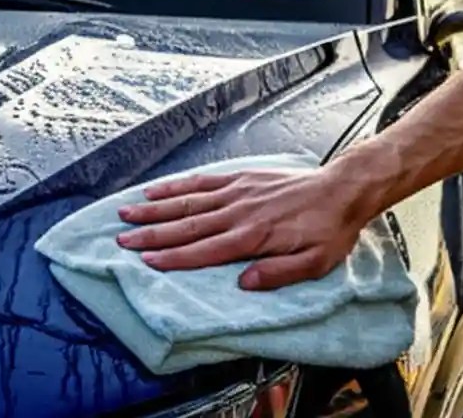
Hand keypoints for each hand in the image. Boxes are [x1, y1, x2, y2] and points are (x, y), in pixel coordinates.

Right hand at [115, 161, 383, 290]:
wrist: (341, 190)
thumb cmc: (328, 231)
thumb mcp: (315, 263)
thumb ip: (278, 274)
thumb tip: (243, 283)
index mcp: (253, 237)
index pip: (204, 250)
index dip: (174, 257)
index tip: (147, 262)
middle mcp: (239, 212)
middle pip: (187, 225)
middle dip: (152, 234)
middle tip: (122, 241)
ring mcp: (237, 192)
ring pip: (188, 201)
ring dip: (155, 209)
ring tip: (126, 214)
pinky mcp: (240, 178)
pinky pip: (202, 182)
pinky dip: (177, 186)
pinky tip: (155, 191)